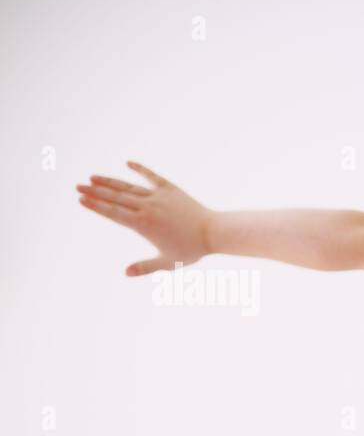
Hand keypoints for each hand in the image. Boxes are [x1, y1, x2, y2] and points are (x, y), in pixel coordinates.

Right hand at [76, 161, 212, 275]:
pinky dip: (140, 169)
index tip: (80, 199)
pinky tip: (128, 162)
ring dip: (110, 181)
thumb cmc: (191, 250)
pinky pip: (152, 176)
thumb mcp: (167, 262)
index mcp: (143, 225)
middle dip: (95, 192)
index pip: (113, 213)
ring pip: (128, 187)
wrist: (214, 232)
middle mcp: (147, 208)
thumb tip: (125, 272)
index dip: (96, 206)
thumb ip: (145, 267)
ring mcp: (158, 196)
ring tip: (93, 177)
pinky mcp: (170, 189)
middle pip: (116, 198)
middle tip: (77, 186)